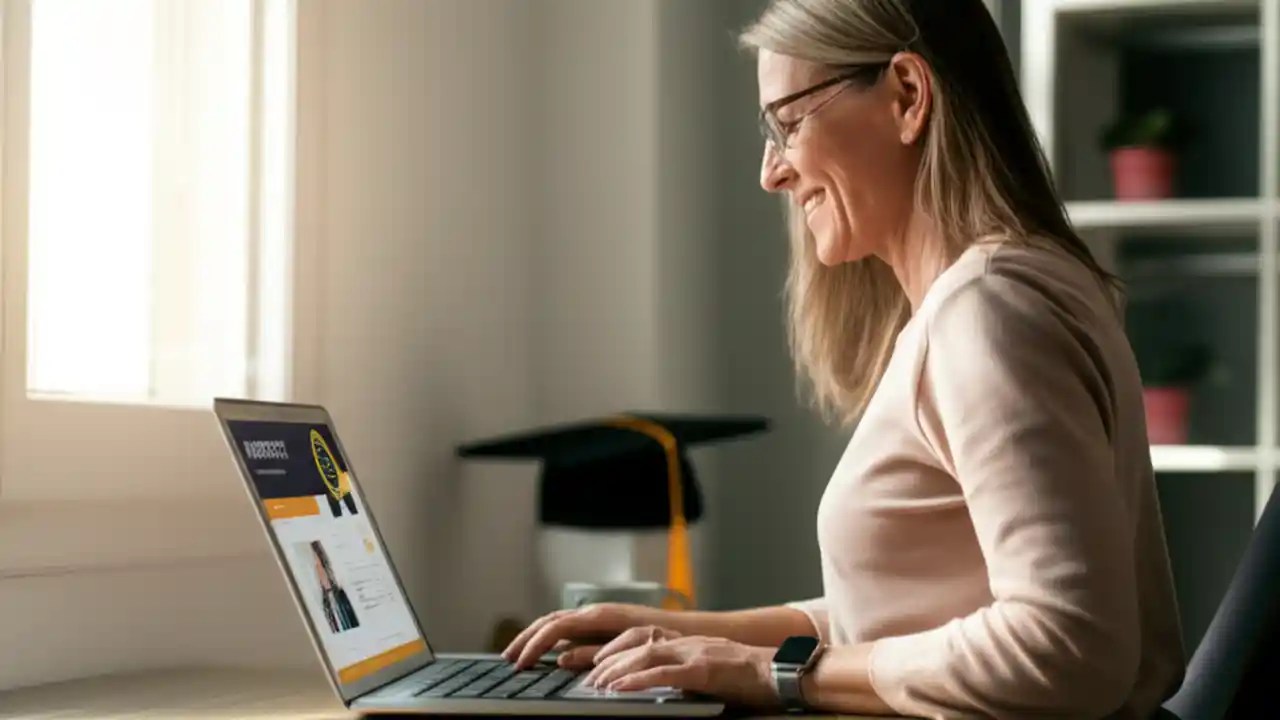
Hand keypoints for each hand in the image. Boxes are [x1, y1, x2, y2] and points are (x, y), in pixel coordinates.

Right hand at [502, 603, 667, 669]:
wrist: (693, 630)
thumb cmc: (665, 638)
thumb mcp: (628, 647)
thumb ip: (593, 652)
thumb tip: (560, 658)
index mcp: (600, 615)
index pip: (555, 627)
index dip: (534, 645)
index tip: (520, 663)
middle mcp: (596, 611)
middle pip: (550, 620)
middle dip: (526, 638)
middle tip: (507, 659)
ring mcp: (599, 615)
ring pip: (558, 622)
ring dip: (536, 637)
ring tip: (519, 655)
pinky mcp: (604, 624)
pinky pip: (570, 628)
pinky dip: (552, 638)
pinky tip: (546, 653)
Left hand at [584, 634, 778, 708]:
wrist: (779, 673)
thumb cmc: (747, 676)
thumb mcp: (708, 669)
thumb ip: (683, 671)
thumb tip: (659, 685)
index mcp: (686, 641)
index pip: (642, 635)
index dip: (615, 645)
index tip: (595, 660)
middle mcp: (686, 642)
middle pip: (636, 641)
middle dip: (607, 658)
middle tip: (588, 677)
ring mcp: (694, 654)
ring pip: (645, 653)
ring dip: (617, 669)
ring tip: (598, 684)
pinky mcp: (703, 670)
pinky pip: (664, 673)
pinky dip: (638, 680)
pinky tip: (621, 689)